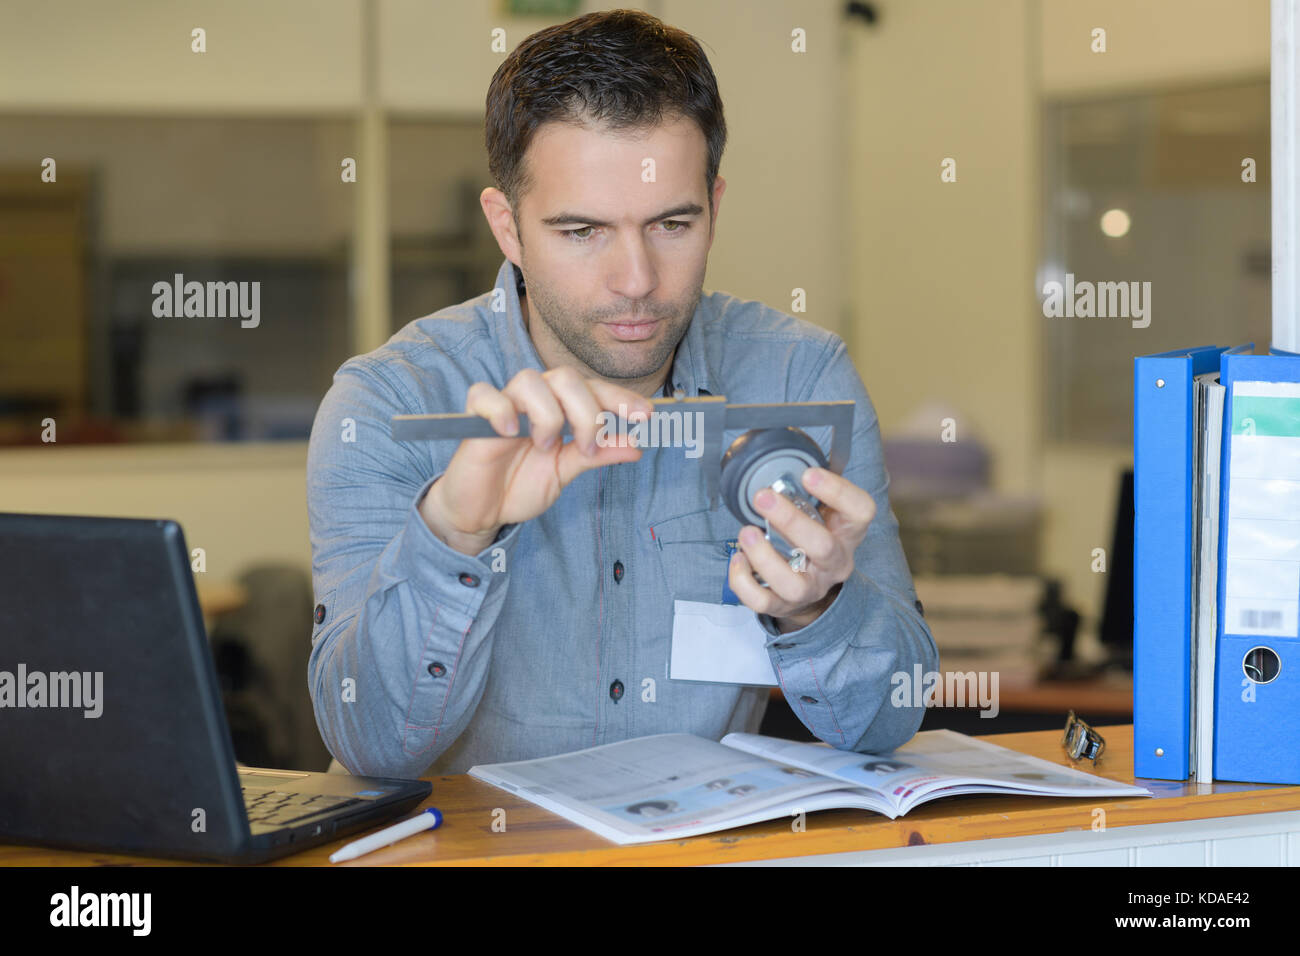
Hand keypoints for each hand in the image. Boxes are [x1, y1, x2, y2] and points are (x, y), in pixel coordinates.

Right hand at [421, 366, 651, 553]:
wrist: (482, 512)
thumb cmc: (519, 486)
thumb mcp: (565, 472)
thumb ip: (596, 455)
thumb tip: (636, 446)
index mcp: (560, 408)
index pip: (592, 389)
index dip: (619, 398)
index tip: (645, 415)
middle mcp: (534, 400)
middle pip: (566, 378)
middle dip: (586, 412)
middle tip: (587, 446)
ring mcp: (504, 406)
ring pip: (530, 381)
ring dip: (548, 414)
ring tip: (545, 446)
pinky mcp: (473, 418)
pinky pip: (484, 394)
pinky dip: (501, 409)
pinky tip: (511, 433)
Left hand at [727, 467, 876, 631]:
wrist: (811, 582)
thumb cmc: (811, 536)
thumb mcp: (821, 511)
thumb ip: (807, 491)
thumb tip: (775, 464)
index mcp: (848, 532)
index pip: (861, 511)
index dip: (838, 491)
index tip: (808, 474)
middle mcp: (835, 562)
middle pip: (824, 547)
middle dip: (791, 521)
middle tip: (763, 497)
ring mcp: (811, 587)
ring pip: (794, 584)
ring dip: (765, 556)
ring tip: (746, 532)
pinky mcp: (785, 605)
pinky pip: (763, 602)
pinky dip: (744, 581)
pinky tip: (738, 558)